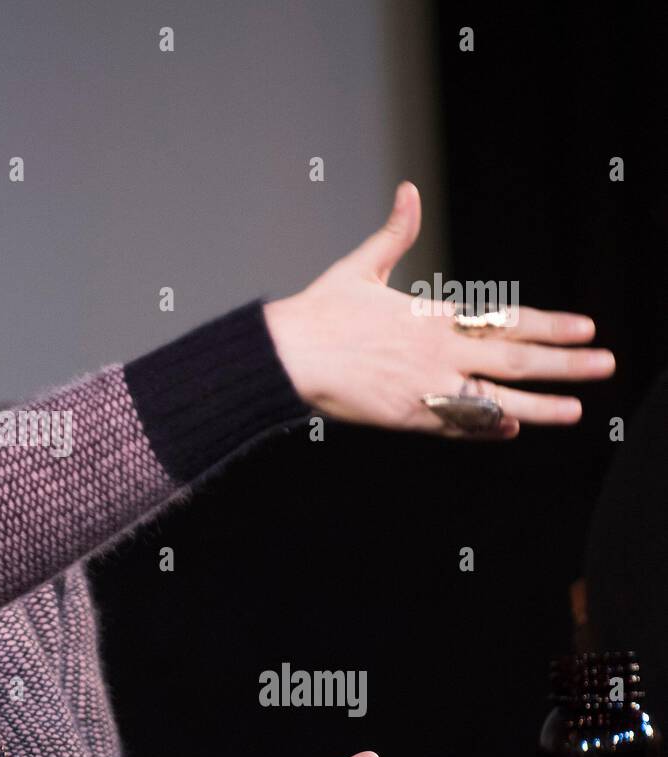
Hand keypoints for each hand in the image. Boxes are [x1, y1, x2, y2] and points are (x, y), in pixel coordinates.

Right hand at [262, 182, 614, 438]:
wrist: (285, 357)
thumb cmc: (318, 313)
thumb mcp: (360, 267)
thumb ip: (394, 234)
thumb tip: (407, 192)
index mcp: (431, 315)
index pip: (505, 319)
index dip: (549, 324)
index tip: (585, 327)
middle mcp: (436, 351)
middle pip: (513, 359)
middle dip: (564, 363)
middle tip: (605, 365)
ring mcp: (423, 386)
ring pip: (494, 400)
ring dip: (540, 406)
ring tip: (577, 411)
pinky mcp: (404, 416)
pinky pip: (454, 426)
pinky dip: (485, 429)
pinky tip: (513, 431)